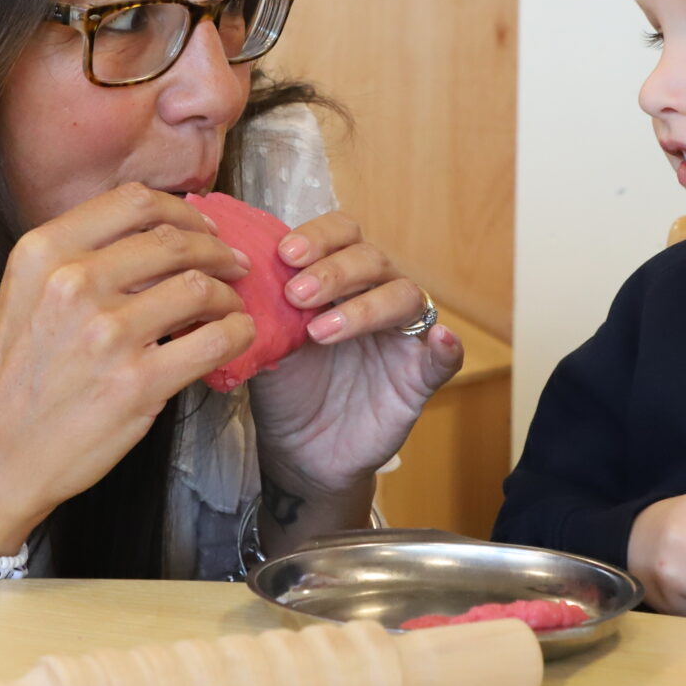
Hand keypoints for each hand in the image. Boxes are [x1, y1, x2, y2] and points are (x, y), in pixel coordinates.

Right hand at [0, 183, 254, 554]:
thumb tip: (157, 239)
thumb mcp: (26, 294)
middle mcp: (74, 283)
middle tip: (231, 263)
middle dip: (215, 248)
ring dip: (228, 294)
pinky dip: (238, 332)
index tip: (202, 226)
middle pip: (173, 240)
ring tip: (231, 305)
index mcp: (45, 252)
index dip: (182, 209)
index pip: (134, 201)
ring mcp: (107, 333)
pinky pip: (214, 340)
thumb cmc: (15, 379)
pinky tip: (237, 335)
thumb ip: (80, 259)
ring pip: (199, 287)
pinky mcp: (137, 382)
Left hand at [244, 211, 463, 512]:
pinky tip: (440, 339)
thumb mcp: (268, 344)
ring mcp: (402, 336)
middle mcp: (376, 296)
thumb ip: (264, 309)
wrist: (301, 451)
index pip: (342, 234)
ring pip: (404, 298)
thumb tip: (238, 277)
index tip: (285, 254)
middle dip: (334, 271)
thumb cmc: (288, 387)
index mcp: (340, 279)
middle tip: (297, 295)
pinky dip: (447, 346)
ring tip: (323, 331)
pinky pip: (445, 358)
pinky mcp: (420, 377)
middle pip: (372, 259)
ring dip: (366, 307)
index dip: (319, 236)